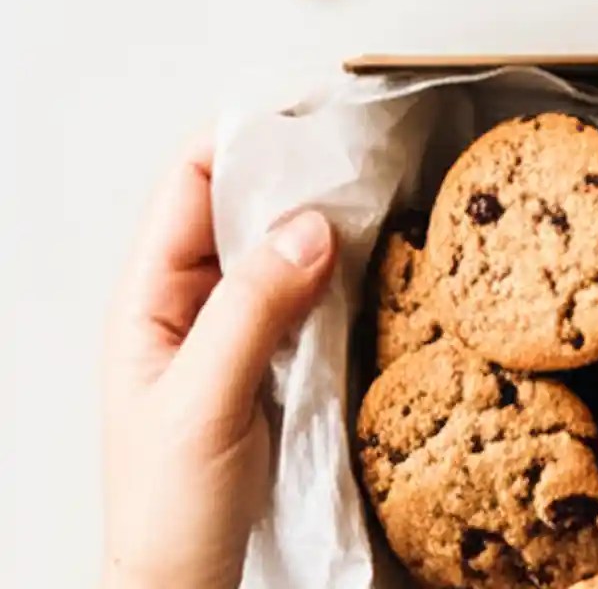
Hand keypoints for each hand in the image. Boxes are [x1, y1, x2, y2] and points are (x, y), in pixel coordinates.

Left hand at [103, 137, 335, 588]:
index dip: (242, 143)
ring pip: (285, 251)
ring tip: (379, 203)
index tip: (307, 122)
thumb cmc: (168, 506)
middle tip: (360, 159)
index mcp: (150, 299)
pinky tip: (375, 268)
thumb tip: (308, 227)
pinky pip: (313, 299)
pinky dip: (344, 276)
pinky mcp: (281, 362)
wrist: (189, 584)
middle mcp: (194, 304)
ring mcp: (240, 332)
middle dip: (297, 177)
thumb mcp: (203, 402)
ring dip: (327, 226)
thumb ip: (251, 312)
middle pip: (244, 209)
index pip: (189, 187)